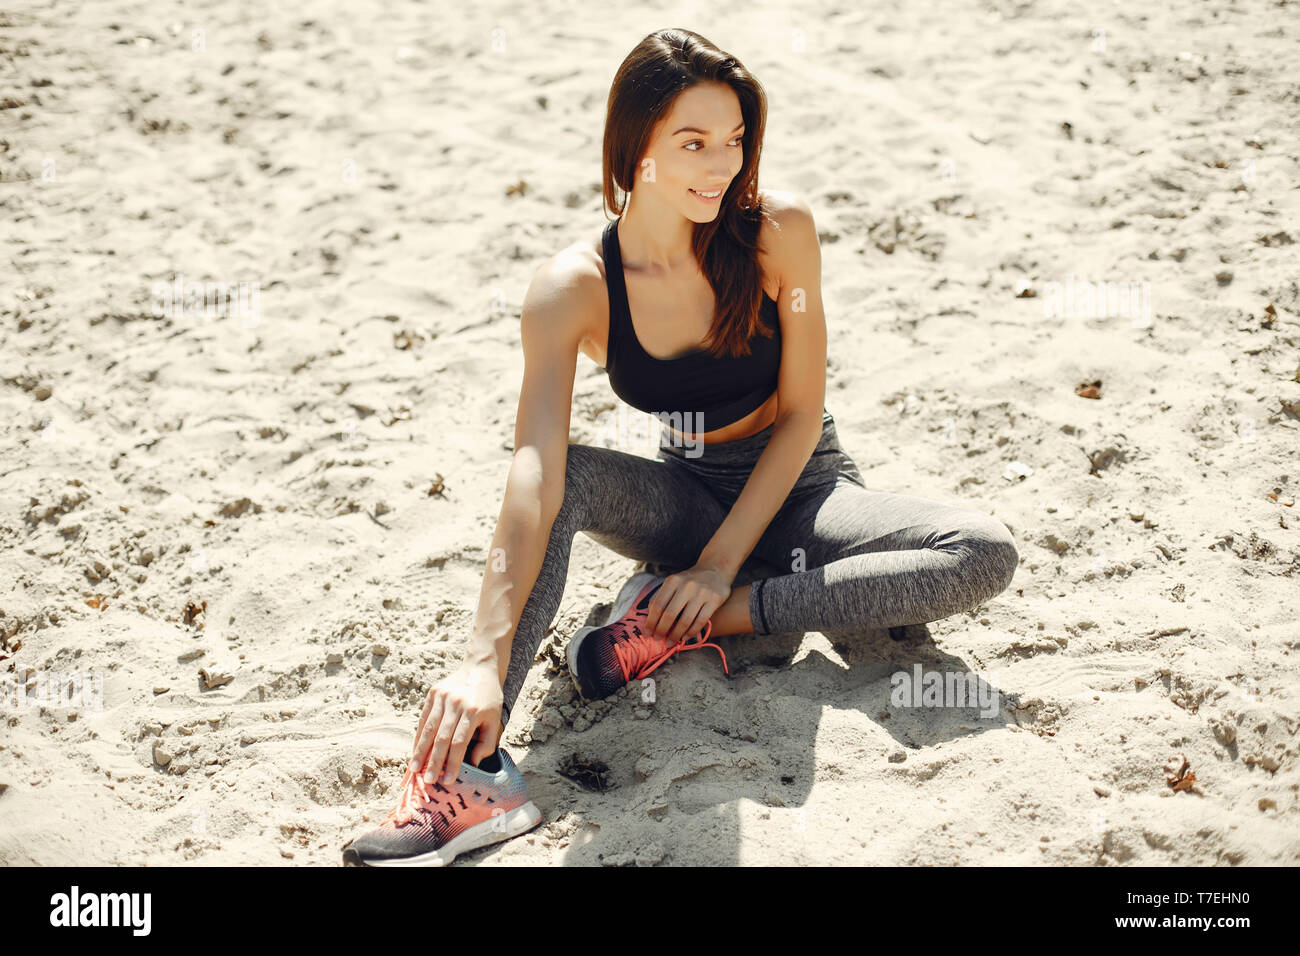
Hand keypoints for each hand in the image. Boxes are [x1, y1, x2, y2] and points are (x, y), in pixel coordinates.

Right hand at [410, 662, 502, 784]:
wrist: (480, 668)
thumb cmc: (489, 699)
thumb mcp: (495, 720)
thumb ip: (486, 743)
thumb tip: (472, 764)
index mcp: (473, 711)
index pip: (460, 742)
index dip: (453, 762)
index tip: (448, 780)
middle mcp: (456, 704)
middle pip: (442, 737)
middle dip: (434, 761)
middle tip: (428, 780)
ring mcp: (442, 697)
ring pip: (428, 728)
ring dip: (420, 751)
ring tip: (415, 769)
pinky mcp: (432, 693)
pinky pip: (423, 718)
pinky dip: (418, 736)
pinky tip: (415, 751)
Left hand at [644, 562, 732, 644]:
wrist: (716, 569)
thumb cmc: (690, 581)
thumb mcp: (674, 583)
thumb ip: (662, 598)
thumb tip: (651, 622)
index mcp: (673, 581)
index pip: (657, 605)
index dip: (651, 622)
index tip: (647, 633)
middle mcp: (686, 586)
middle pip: (669, 614)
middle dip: (661, 630)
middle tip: (658, 640)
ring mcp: (702, 593)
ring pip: (685, 620)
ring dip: (675, 635)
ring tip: (670, 642)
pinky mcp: (714, 600)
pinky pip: (700, 621)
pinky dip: (690, 633)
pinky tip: (684, 638)